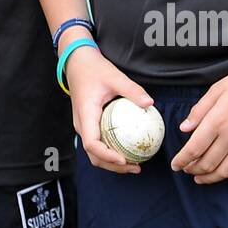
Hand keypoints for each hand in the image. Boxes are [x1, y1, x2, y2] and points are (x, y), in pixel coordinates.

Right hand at [66, 45, 153, 174]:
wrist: (77, 61)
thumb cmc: (94, 69)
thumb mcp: (114, 77)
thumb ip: (132, 90)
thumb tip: (150, 103)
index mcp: (85, 115)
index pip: (91, 143)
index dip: (107, 156)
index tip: (124, 159)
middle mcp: (82, 124)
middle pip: (93, 155)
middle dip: (113, 166)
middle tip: (135, 166)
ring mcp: (84, 126)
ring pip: (94, 152)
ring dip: (112, 162)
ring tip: (134, 164)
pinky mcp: (88, 124)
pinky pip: (98, 142)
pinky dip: (111, 151)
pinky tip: (128, 149)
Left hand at [170, 59, 227, 183]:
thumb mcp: (217, 89)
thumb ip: (199, 110)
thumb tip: (184, 128)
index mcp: (217, 122)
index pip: (193, 149)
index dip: (181, 161)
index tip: (175, 166)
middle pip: (207, 163)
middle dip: (193, 170)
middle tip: (185, 171)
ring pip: (224, 171)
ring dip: (209, 177)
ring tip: (200, 178)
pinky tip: (223, 171)